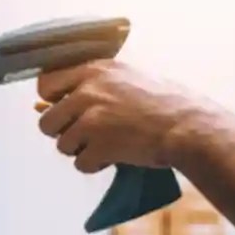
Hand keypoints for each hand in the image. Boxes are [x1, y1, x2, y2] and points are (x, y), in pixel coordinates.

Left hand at [36, 60, 224, 173]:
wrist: (188, 126)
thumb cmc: (165, 102)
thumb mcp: (127, 79)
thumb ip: (93, 86)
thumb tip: (46, 103)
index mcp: (95, 70)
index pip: (46, 82)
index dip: (51, 100)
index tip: (64, 109)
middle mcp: (88, 91)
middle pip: (47, 121)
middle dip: (62, 132)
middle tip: (85, 136)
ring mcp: (92, 119)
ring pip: (62, 145)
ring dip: (81, 151)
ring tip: (106, 146)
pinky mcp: (100, 146)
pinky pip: (80, 164)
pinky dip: (95, 165)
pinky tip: (114, 157)